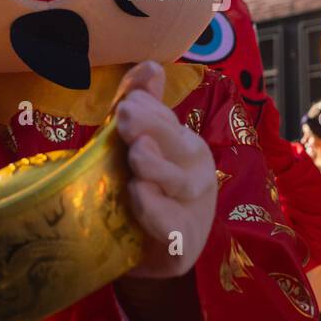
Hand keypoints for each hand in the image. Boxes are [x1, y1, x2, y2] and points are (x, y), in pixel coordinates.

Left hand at [112, 61, 217, 278]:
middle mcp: (194, 173)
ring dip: (156, 167)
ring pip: (180, 184)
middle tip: (126, 116)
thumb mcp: (137, 148)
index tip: (126, 102)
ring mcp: (192, 209)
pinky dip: (158, 212)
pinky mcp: (182, 245)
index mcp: (183, 144)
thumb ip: (140, 107)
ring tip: (134, 156)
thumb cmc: (144, 193)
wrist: (145, 255)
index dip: (150, 109)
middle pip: (181, 146)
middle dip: (155, 129)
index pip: (169, 120)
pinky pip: (174, 227)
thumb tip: (150, 65)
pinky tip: (140, 195)